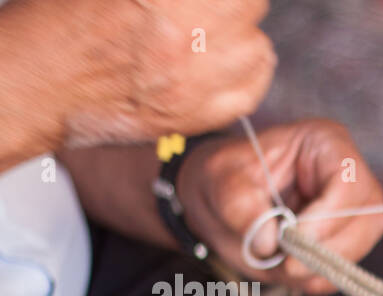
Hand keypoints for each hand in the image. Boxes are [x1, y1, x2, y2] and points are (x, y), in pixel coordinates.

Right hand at [58, 0, 274, 147]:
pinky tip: (222, 62)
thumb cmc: (64, 22)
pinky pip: (251, 89)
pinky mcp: (199, 115)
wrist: (42, 84)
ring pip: (257, 46)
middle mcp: (190, 36)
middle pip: (249, 5)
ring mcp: (199, 81)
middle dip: (229, 3)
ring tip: (210, 32)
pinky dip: (245, 73)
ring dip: (240, 34)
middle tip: (202, 7)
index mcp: (169, 1)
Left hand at [177, 120, 382, 294]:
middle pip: (366, 219)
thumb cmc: (225, 178)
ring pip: (359, 247)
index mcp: (325, 144)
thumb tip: (268, 242)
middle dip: (324, 249)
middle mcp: (351, 176)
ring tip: (280, 262)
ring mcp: (356, 211)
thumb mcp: (220, 181)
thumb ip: (239, 206)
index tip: (291, 239)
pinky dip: (314, 277)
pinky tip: (288, 267)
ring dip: (319, 266)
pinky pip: (344, 270)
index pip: (348, 180)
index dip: (327, 216)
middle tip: (284, 262)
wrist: (223, 202)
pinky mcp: (349, 241)